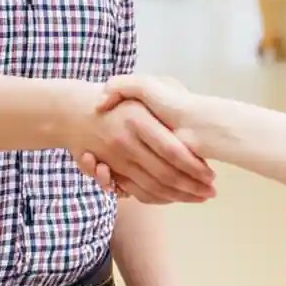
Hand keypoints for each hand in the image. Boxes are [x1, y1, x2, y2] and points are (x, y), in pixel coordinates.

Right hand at [64, 84, 214, 203]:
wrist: (74, 111)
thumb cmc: (118, 99)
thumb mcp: (140, 88)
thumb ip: (166, 96)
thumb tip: (188, 120)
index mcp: (138, 121)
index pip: (172, 150)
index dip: (193, 166)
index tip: (210, 173)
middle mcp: (126, 142)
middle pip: (165, 174)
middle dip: (191, 187)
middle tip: (211, 192)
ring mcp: (117, 160)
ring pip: (152, 187)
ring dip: (179, 196)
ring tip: (200, 197)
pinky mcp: (111, 172)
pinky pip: (138, 192)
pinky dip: (159, 198)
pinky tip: (175, 197)